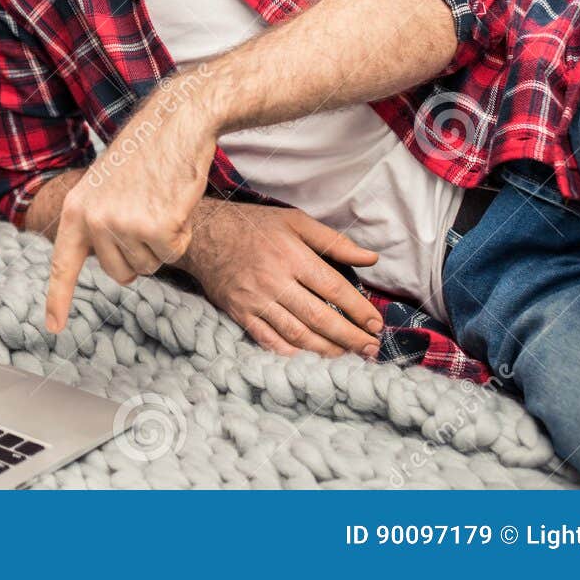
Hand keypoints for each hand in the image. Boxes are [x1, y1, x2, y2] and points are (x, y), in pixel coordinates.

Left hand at [44, 82, 215, 331]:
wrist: (175, 122)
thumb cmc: (145, 154)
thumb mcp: (106, 187)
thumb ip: (99, 223)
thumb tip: (113, 265)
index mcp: (76, 210)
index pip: (62, 264)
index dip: (57, 299)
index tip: (52, 328)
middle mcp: (94, 220)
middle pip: (119, 272)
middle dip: (138, 253)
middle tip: (146, 212)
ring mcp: (123, 225)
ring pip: (148, 266)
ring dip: (161, 242)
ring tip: (159, 201)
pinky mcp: (156, 227)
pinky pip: (173, 254)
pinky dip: (181, 235)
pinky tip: (175, 203)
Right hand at [179, 202, 383, 358]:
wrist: (202, 234)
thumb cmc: (254, 225)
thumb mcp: (295, 221)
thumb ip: (334, 241)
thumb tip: (371, 258)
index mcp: (292, 255)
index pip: (333, 288)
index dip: (358, 310)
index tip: (377, 325)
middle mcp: (274, 280)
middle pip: (319, 317)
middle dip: (350, 337)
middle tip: (371, 349)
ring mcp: (255, 300)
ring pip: (297, 334)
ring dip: (326, 349)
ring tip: (348, 356)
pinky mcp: (240, 313)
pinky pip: (269, 340)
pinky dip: (292, 353)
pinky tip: (310, 358)